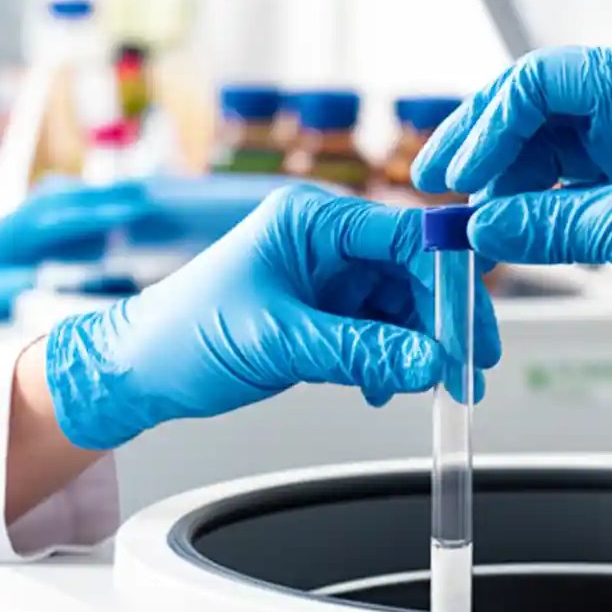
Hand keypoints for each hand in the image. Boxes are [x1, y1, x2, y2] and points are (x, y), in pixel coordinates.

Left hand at [45, 184, 500, 449]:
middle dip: (442, 324)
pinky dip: (390, 361)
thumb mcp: (280, 342)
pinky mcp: (325, 313)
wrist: (140, 369)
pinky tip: (384, 388)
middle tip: (466, 370)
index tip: (471, 328)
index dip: (448, 280)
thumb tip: (431, 364)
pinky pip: (378, 332)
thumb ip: (361, 352)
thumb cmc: (186, 333)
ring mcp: (327, 278)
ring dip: (419, 349)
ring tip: (431, 389)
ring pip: (401, 308)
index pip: (407, 236)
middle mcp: (326, 242)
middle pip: (413, 273)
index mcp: (313, 221)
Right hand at [413, 35, 611, 351]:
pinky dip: (543, 208)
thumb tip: (487, 228)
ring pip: (552, 150)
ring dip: (511, 186)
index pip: (542, 83)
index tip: (454, 171)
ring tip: (476, 225)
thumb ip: (558, 226)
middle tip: (441, 188)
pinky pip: (576, 184)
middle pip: (538, 111)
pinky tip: (515, 232)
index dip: (488, 126)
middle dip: (487, 151)